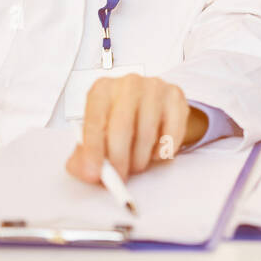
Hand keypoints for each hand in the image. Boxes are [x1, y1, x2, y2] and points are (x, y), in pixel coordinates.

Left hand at [65, 75, 204, 183]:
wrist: (152, 105)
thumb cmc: (120, 121)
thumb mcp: (98, 134)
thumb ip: (85, 155)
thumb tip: (87, 171)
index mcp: (102, 90)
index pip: (94, 122)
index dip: (93, 151)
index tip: (94, 173)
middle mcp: (128, 84)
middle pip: (121, 127)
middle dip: (119, 159)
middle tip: (119, 176)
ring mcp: (154, 87)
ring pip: (147, 133)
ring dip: (140, 158)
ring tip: (136, 163)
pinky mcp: (175, 97)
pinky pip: (171, 133)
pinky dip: (163, 150)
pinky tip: (154, 151)